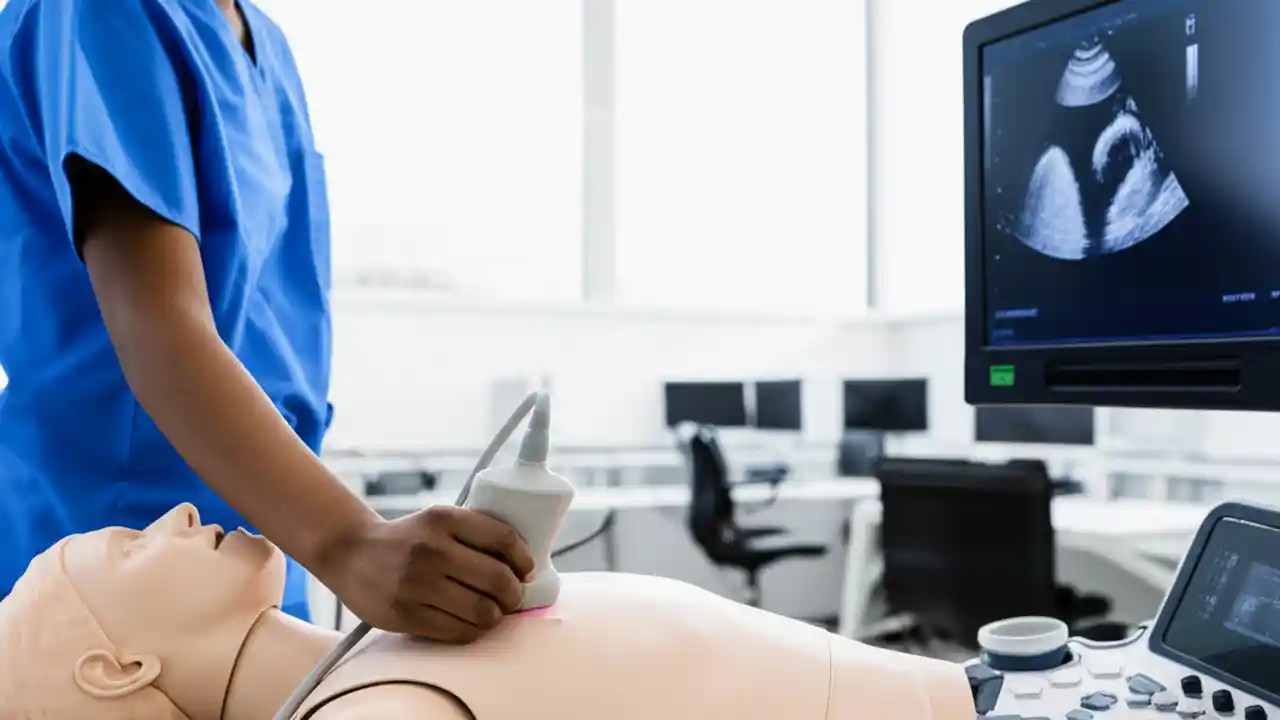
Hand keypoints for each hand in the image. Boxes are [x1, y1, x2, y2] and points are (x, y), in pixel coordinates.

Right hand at [319, 505, 535, 642]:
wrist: (351, 553)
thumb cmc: (408, 539)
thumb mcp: (438, 521)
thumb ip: (476, 535)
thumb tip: (525, 566)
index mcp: (444, 519)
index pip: (504, 539)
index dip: (524, 559)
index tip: (527, 570)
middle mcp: (431, 549)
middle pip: (499, 579)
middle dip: (514, 593)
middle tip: (512, 596)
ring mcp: (417, 584)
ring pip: (483, 611)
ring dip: (495, 615)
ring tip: (491, 611)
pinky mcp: (405, 614)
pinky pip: (459, 631)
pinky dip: (473, 629)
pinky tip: (469, 621)